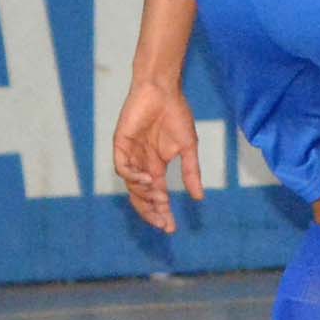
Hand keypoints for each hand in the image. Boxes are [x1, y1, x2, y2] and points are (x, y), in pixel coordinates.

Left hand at [110, 79, 204, 234]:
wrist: (163, 92)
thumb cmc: (176, 115)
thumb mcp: (188, 148)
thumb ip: (191, 172)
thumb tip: (199, 197)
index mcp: (157, 166)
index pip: (157, 195)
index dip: (163, 211)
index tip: (171, 228)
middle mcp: (141, 164)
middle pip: (142, 196)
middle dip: (151, 211)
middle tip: (162, 223)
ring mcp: (130, 155)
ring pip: (132, 185)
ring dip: (145, 194)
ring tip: (159, 197)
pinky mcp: (120, 145)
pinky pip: (123, 167)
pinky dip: (133, 177)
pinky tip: (147, 179)